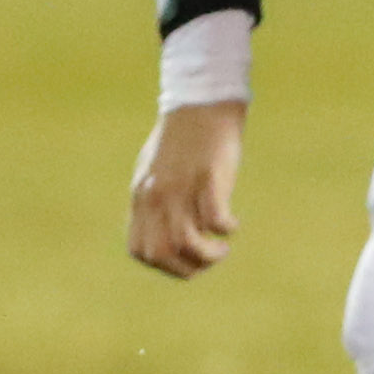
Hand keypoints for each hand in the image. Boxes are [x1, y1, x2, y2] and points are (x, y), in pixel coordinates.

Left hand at [131, 100, 245, 277]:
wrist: (201, 104)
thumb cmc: (185, 137)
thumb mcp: (158, 170)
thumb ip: (157, 199)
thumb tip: (169, 225)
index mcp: (142, 197)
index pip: (140, 250)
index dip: (163, 265)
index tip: (186, 259)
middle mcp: (156, 196)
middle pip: (160, 253)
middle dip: (186, 269)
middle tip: (208, 259)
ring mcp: (181, 187)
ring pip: (185, 242)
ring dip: (208, 256)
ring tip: (223, 248)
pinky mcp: (208, 178)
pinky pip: (214, 219)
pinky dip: (225, 230)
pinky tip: (233, 225)